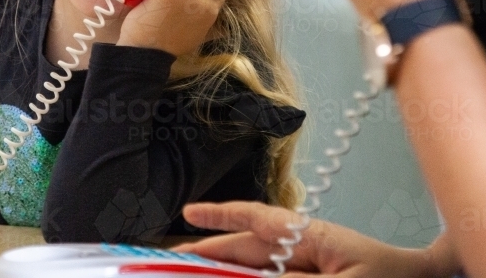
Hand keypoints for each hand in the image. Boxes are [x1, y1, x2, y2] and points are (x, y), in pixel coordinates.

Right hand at [175, 201, 456, 276]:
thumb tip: (253, 276)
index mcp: (314, 236)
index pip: (258, 219)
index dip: (220, 215)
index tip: (188, 214)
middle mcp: (307, 250)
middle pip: (248, 250)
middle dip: (210, 255)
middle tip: (172, 262)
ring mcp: (311, 269)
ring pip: (258, 270)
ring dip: (227, 272)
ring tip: (194, 272)